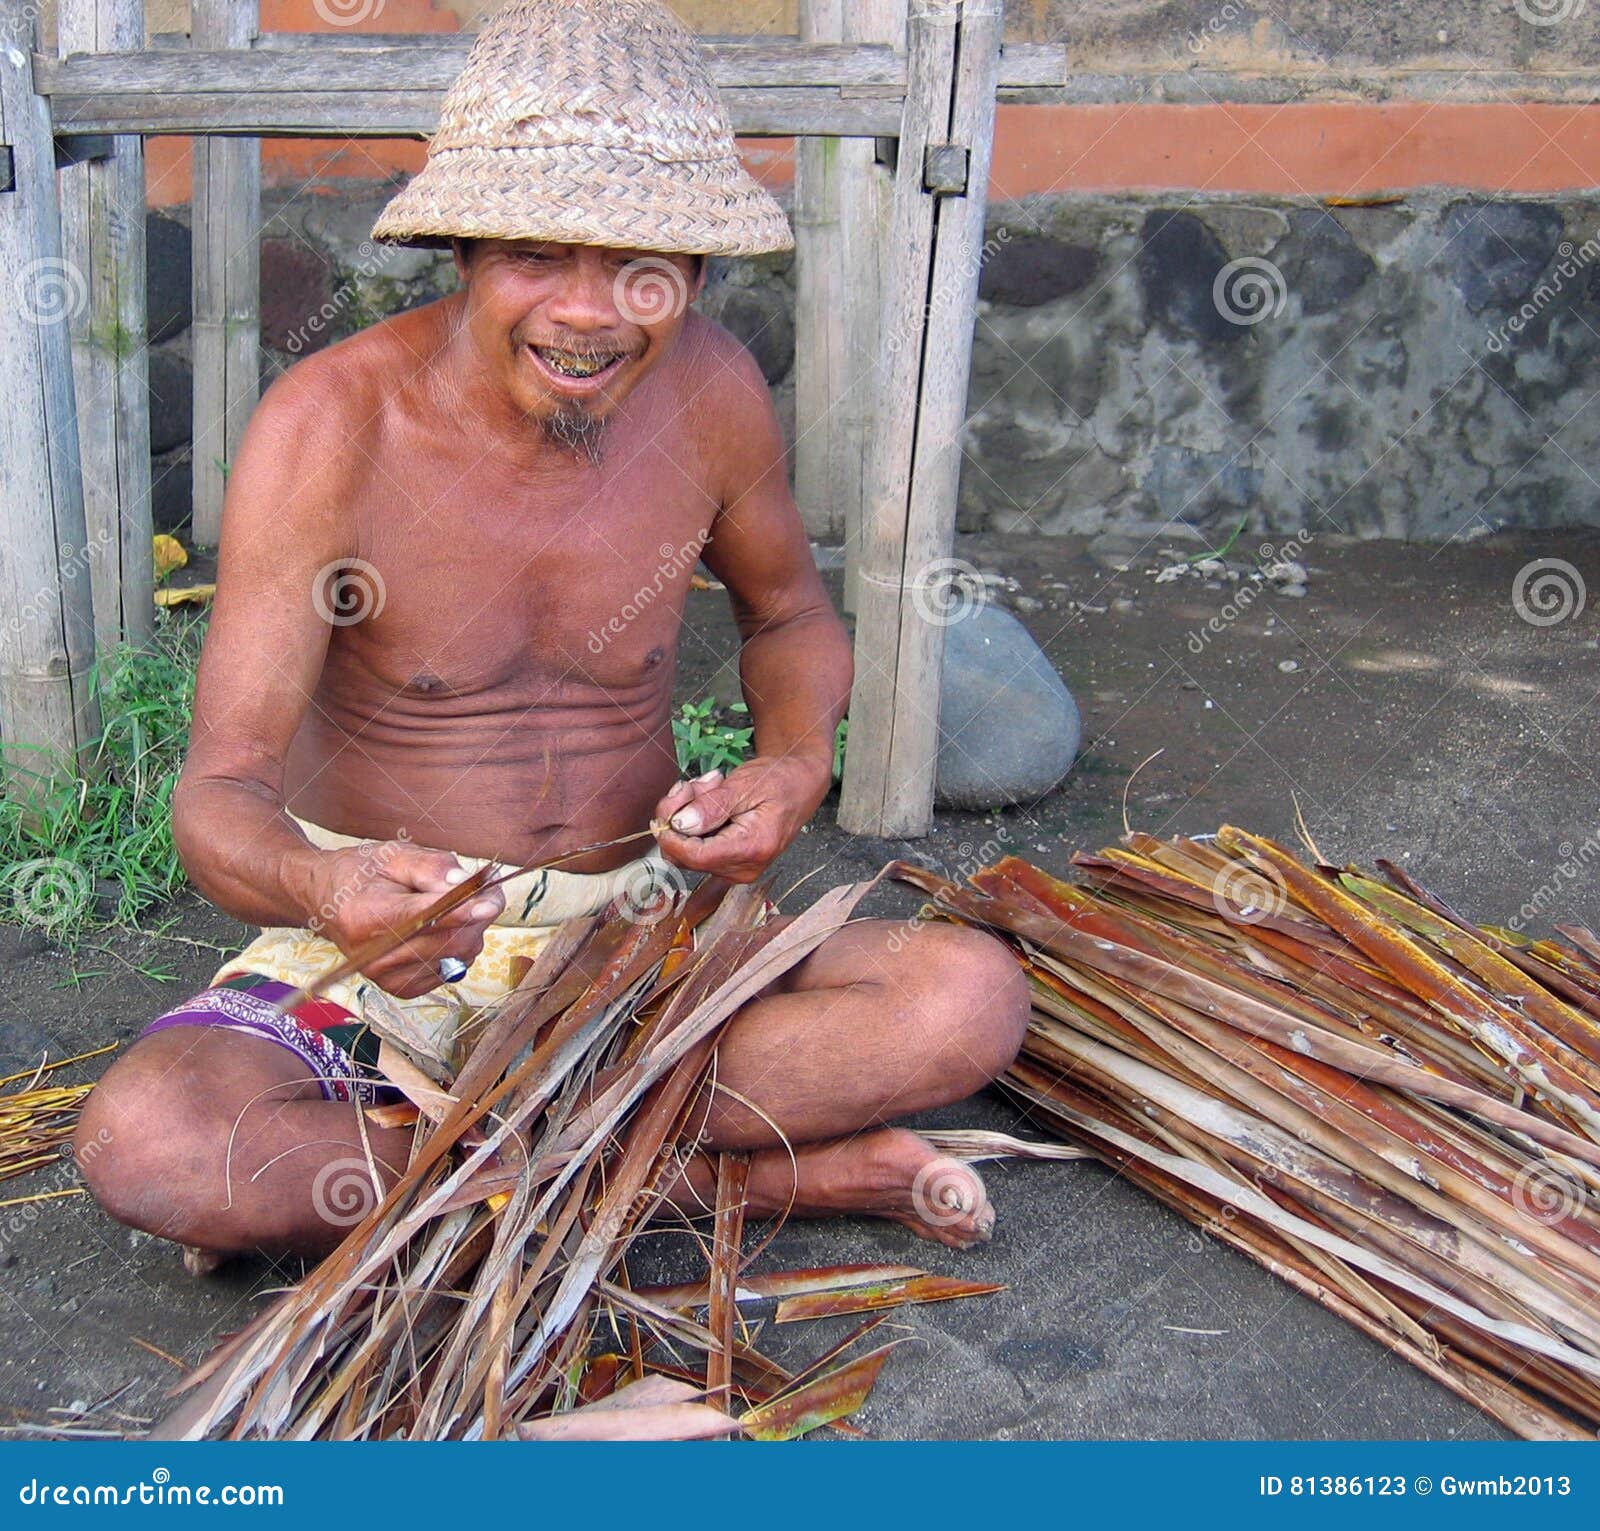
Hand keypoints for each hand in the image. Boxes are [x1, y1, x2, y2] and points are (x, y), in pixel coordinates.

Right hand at [309, 841, 505, 998]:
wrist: (326, 902)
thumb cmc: (361, 874)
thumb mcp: (393, 855)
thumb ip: (431, 866)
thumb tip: (466, 882)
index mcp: (366, 917)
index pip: (423, 918)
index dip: (461, 910)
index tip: (490, 902)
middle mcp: (374, 956)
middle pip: (449, 940)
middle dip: (477, 914)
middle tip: (485, 891)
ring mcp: (387, 977)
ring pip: (458, 956)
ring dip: (471, 929)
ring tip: (458, 906)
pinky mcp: (401, 988)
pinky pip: (452, 969)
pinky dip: (459, 947)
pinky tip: (444, 929)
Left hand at [653, 757, 828, 882]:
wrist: (799, 785)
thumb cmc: (779, 781)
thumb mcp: (745, 785)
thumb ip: (712, 806)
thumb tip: (679, 825)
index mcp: (752, 849)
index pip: (695, 856)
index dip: (670, 834)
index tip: (664, 808)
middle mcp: (744, 868)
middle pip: (687, 857)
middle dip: (679, 818)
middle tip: (691, 786)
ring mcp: (736, 869)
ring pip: (688, 852)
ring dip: (688, 817)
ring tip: (709, 788)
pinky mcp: (730, 864)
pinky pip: (698, 849)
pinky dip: (696, 823)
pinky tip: (712, 801)